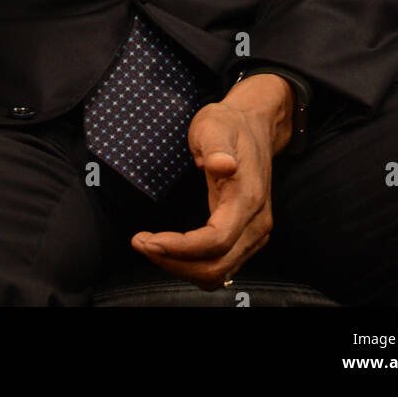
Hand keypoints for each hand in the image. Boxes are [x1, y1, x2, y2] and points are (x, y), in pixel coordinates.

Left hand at [130, 73, 294, 289]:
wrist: (253, 126)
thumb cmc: (229, 125)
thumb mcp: (215, 125)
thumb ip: (217, 146)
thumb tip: (223, 164)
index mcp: (248, 197)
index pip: (217, 240)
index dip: (182, 248)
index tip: (149, 239)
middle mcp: (256, 222)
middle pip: (215, 266)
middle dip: (174, 262)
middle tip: (140, 243)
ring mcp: (254, 233)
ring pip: (218, 272)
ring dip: (181, 268)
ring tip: (150, 247)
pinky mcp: (246, 237)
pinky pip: (220, 266)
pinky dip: (192, 266)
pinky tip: (170, 251)